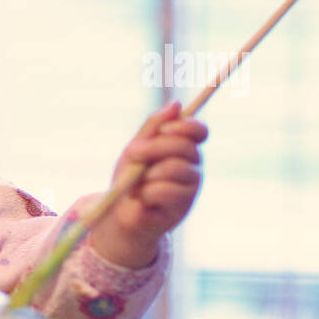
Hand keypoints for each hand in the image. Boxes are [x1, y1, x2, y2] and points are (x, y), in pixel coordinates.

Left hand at [92, 100, 207, 266]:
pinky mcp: (182, 208)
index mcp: (184, 150)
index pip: (199, 131)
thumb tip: (176, 104)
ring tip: (137, 185)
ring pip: (174, 168)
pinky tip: (142, 200)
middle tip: (133, 153)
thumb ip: (154, 128)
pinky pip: (165, 191)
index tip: (163, 129)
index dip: (184, 126)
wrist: (120, 214)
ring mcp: (191, 188)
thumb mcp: (136, 150)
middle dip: (154, 147)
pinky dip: (146, 193)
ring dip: (147, 173)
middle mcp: (193, 167)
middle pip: (185, 147)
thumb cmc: (129, 180)